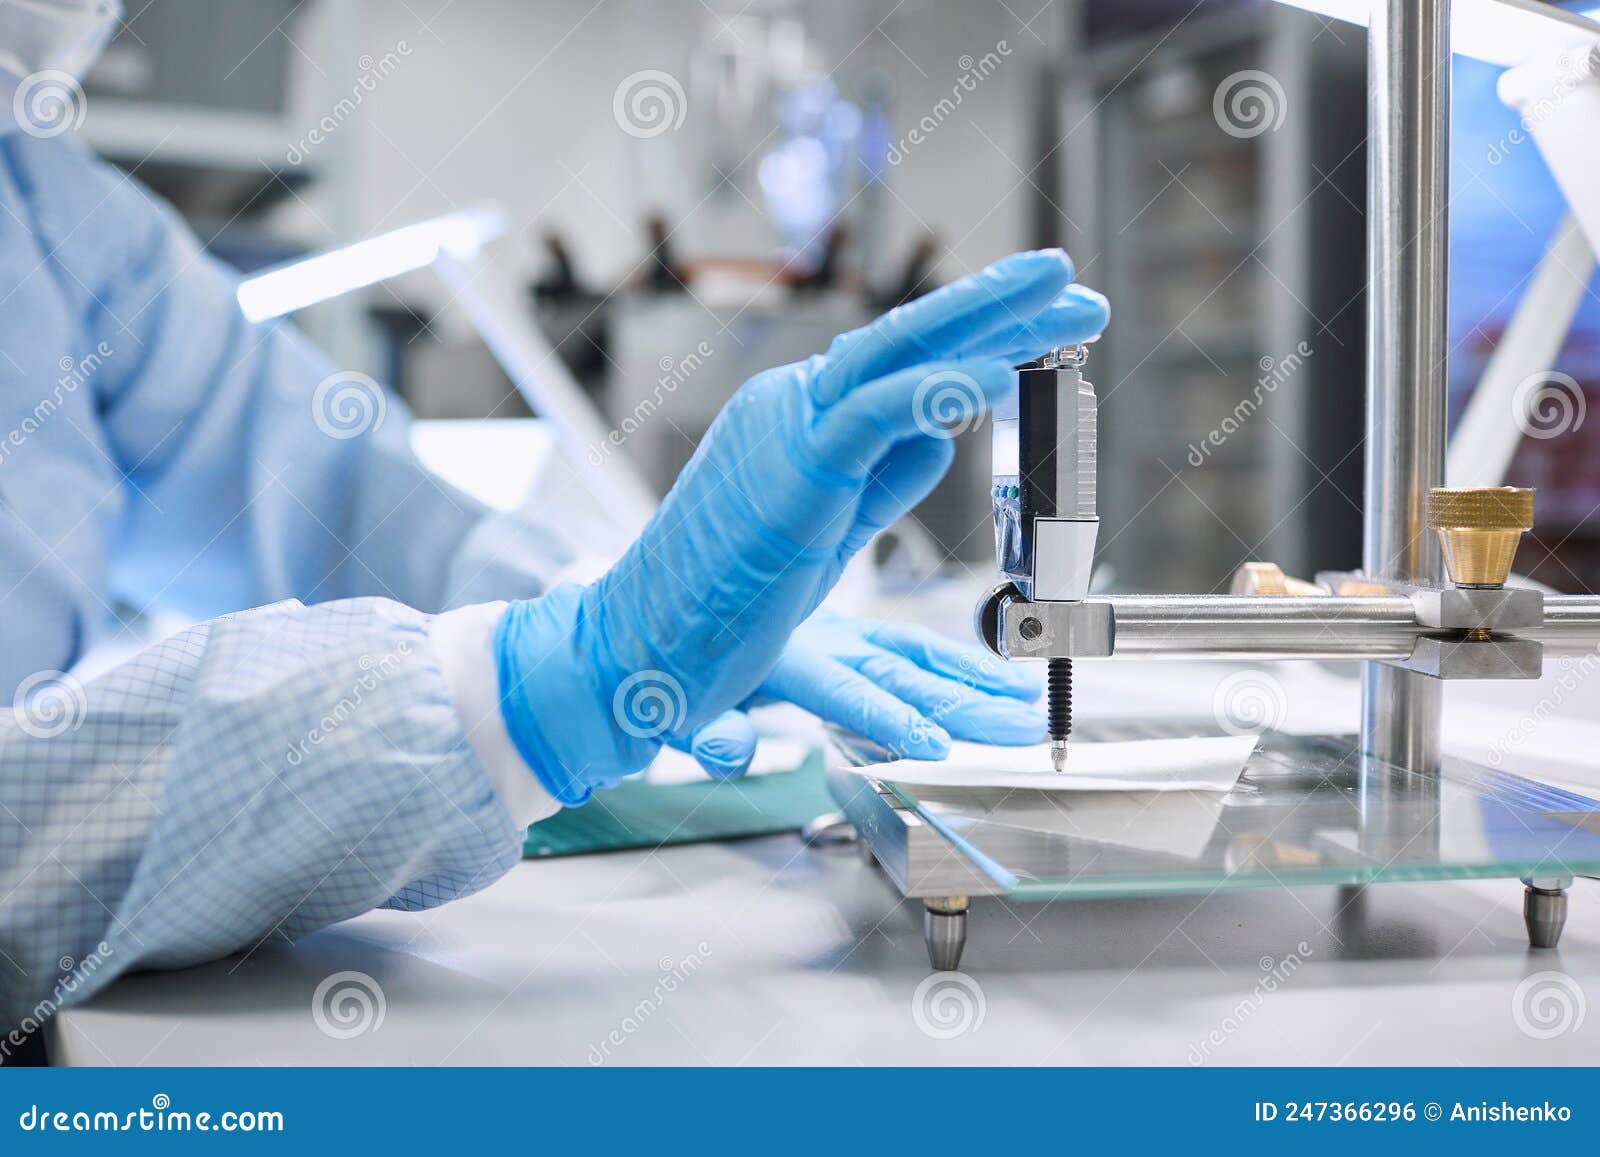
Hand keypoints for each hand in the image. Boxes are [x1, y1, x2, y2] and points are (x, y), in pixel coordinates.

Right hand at [494, 249, 1107, 803]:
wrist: (640, 643)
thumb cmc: (724, 596)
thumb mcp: (829, 526)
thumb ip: (881, 478)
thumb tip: (938, 437)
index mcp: (800, 419)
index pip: (902, 363)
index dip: (981, 341)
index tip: (1049, 329)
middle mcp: (792, 406)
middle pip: (908, 336)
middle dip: (999, 306)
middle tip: (1074, 286)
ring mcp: (787, 431)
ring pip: (896, 352)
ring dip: (985, 320)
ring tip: (1061, 295)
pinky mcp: (792, 472)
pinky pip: (871, 414)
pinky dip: (936, 391)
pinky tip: (995, 378)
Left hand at [671, 609, 1045, 779]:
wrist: (671, 617)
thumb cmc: (674, 671)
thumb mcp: (674, 711)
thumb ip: (709, 734)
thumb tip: (732, 752)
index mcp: (782, 656)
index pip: (845, 692)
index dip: (890, 718)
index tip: (934, 743)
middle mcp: (820, 637)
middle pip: (900, 671)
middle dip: (964, 702)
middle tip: (1016, 728)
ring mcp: (842, 632)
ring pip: (917, 652)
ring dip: (975, 680)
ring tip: (1024, 704)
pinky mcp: (854, 633)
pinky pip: (914, 646)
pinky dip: (959, 663)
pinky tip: (995, 684)